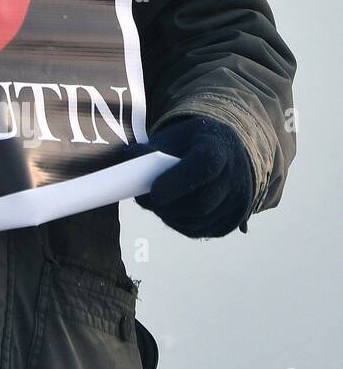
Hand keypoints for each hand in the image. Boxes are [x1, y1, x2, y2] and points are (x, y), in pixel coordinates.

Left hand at [133, 115, 254, 237]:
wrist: (226, 152)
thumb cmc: (190, 145)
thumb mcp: (172, 138)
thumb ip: (150, 150)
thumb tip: (129, 162)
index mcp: (218, 148)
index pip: (204, 168)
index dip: (177, 183)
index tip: (154, 193)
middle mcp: (236, 176)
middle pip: (202, 203)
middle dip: (169, 207)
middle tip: (147, 202)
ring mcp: (239, 200)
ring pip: (200, 221)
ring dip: (172, 218)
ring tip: (157, 205)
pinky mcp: (235, 219)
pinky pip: (204, 231)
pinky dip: (181, 225)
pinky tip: (171, 213)